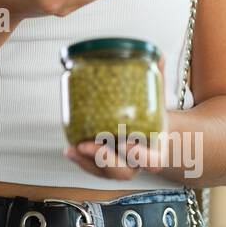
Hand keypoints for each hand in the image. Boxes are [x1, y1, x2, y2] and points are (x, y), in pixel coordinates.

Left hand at [65, 53, 170, 179]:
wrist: (151, 129)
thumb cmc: (152, 111)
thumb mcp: (156, 95)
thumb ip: (156, 77)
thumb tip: (154, 53)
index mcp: (156, 150)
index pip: (152, 161)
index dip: (141, 156)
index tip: (126, 142)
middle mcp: (138, 164)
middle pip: (124, 171)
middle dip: (105, 159)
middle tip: (88, 144)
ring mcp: (121, 166)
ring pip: (106, 172)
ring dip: (88, 162)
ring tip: (73, 148)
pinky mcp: (105, 166)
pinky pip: (93, 168)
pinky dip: (80, 161)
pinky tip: (68, 150)